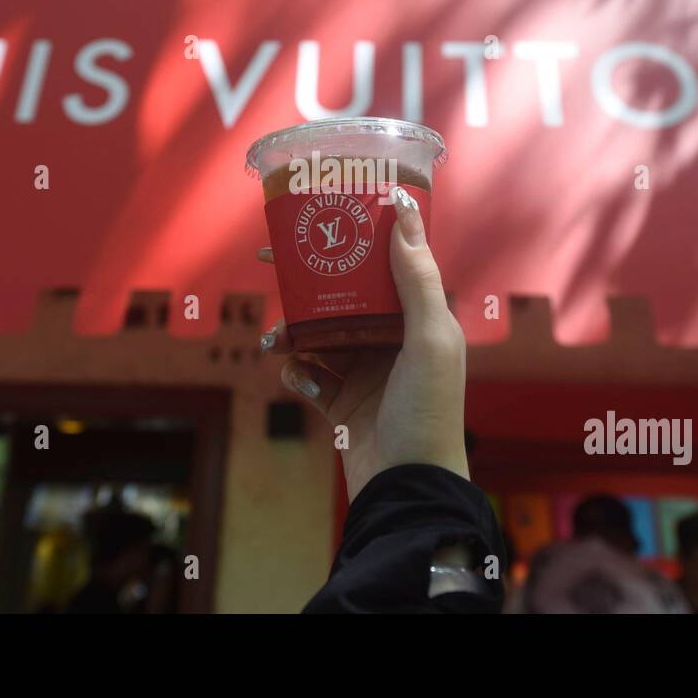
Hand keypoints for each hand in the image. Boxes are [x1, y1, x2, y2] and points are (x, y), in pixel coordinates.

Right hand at [259, 186, 468, 501]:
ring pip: (319, 334)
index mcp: (419, 319)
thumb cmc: (428, 411)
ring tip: (274, 337)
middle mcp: (392, 341)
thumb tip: (404, 209)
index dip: (354, 238)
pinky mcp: (341, 403)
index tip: (319, 214)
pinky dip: (297, 370)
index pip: (385, 265)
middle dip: (308, 280)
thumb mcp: (429, 339)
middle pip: (344, 296)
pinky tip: (293, 372)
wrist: (409, 487)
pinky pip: (309, 374)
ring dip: (293, 330)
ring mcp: (365, 372)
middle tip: (269, 261)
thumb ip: (417, 278)